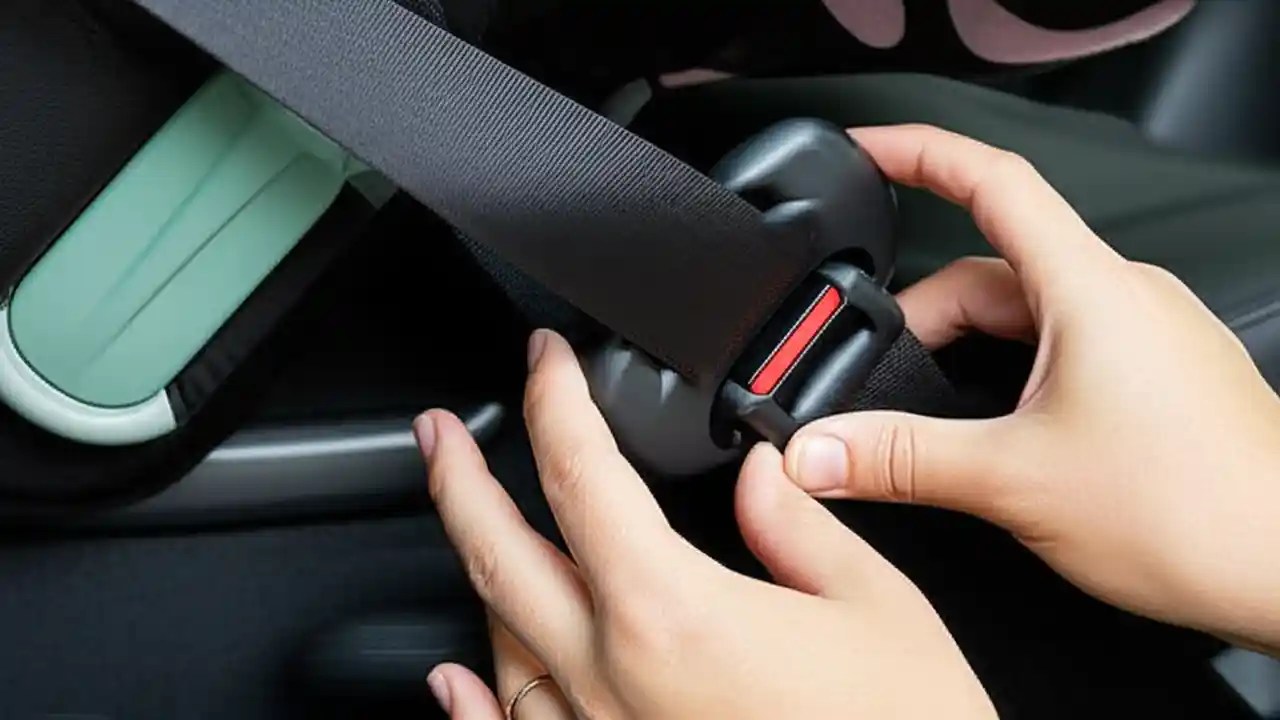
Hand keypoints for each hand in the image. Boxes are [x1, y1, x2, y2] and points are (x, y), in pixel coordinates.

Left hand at [415, 330, 995, 718]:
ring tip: (475, 526)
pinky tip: (456, 679)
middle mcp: (614, 679)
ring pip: (499, 638)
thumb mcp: (873, 608)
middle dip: (458, 479)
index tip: (547, 362)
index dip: (554, 401)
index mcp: (672, 613)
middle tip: (438, 433)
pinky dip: (474, 698)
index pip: (580, 474)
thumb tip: (762, 476)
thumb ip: (799, 526)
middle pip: (498, 553)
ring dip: (479, 569)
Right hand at [784, 124, 1279, 652]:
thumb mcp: (1015, 481)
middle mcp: (1122, 297)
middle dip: (918, 314)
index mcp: (1090, 289)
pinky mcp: (1154, 377)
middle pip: (989, 270)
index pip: (992, 180)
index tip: (862, 148)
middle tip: (866, 368)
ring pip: (1025, 315)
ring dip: (964, 351)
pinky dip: (1008, 374)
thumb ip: (900, 458)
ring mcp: (1143, 336)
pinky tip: (991, 432)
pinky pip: (1062, 348)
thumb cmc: (1197, 513)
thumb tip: (816, 450)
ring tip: (924, 412)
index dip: (917, 153)